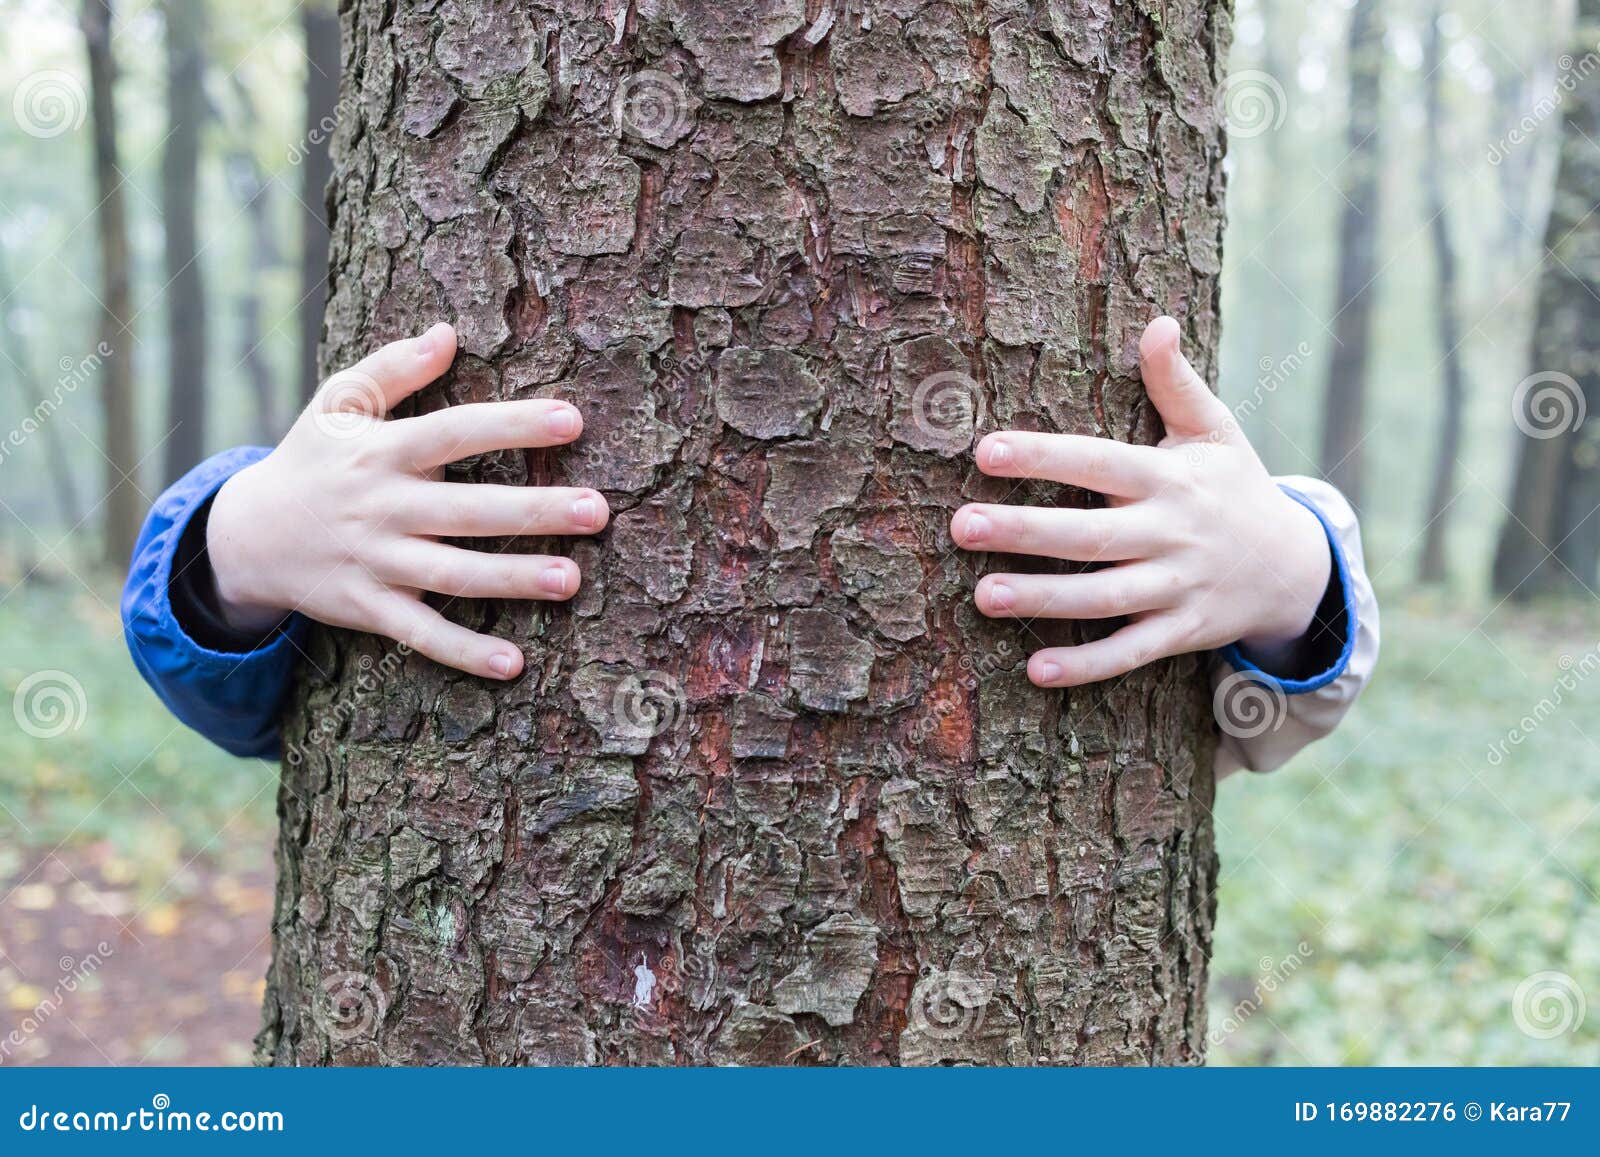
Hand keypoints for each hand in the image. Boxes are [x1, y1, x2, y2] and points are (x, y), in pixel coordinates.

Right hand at [206, 323, 607, 680]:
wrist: (245, 537)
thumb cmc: (312, 459)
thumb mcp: (337, 405)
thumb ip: (392, 369)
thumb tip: (447, 333)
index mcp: (382, 452)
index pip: (455, 432)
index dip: (512, 425)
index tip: (574, 419)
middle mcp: (382, 508)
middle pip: (466, 511)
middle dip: (534, 511)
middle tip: (598, 510)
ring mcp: (375, 562)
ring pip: (452, 574)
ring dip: (512, 579)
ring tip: (571, 579)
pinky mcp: (367, 610)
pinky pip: (420, 635)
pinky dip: (463, 652)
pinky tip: (513, 663)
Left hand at [952, 316, 1330, 687]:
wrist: (1296, 567)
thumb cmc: (1235, 488)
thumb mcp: (1216, 431)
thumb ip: (1176, 383)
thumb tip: (1157, 322)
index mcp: (1170, 478)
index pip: (1099, 463)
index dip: (1045, 456)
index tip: (986, 450)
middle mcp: (1172, 533)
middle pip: (1090, 534)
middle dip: (1025, 531)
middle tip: (960, 526)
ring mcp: (1178, 587)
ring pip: (1104, 598)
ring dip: (1043, 600)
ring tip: (982, 596)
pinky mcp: (1182, 633)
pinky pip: (1131, 653)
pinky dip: (1088, 665)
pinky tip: (1036, 671)